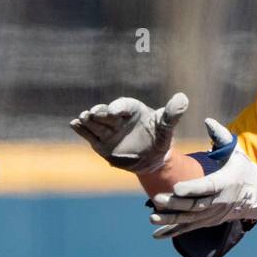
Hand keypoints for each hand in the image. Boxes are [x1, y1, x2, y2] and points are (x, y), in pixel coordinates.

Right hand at [70, 92, 188, 172]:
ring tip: (81, 118)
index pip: (124, 105)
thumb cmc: (159, 138)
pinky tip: (73, 124)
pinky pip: (90, 135)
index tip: (114, 110)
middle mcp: (117, 117)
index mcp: (132, 109)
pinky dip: (81, 130)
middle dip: (99, 113)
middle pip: (106, 114)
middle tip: (92, 113)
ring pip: (96, 124)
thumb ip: (172, 114)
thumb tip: (183, 98)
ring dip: (88, 120)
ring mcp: (108, 130)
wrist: (150, 158)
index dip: (118, 107)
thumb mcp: (166, 127)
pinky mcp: (101, 143)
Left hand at [150, 119, 256, 237]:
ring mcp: (213, 215)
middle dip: (176, 204)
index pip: (206, 187)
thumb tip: (207, 121)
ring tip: (152, 218)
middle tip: (157, 198)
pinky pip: (189, 228)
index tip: (176, 187)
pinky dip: (173, 232)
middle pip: (195, 205)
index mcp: (225, 183)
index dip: (191, 188)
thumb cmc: (243, 169)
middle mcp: (219, 202)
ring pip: (189, 219)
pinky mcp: (208, 222)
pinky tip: (156, 235)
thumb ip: (221, 136)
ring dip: (171, 220)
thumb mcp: (236, 151)